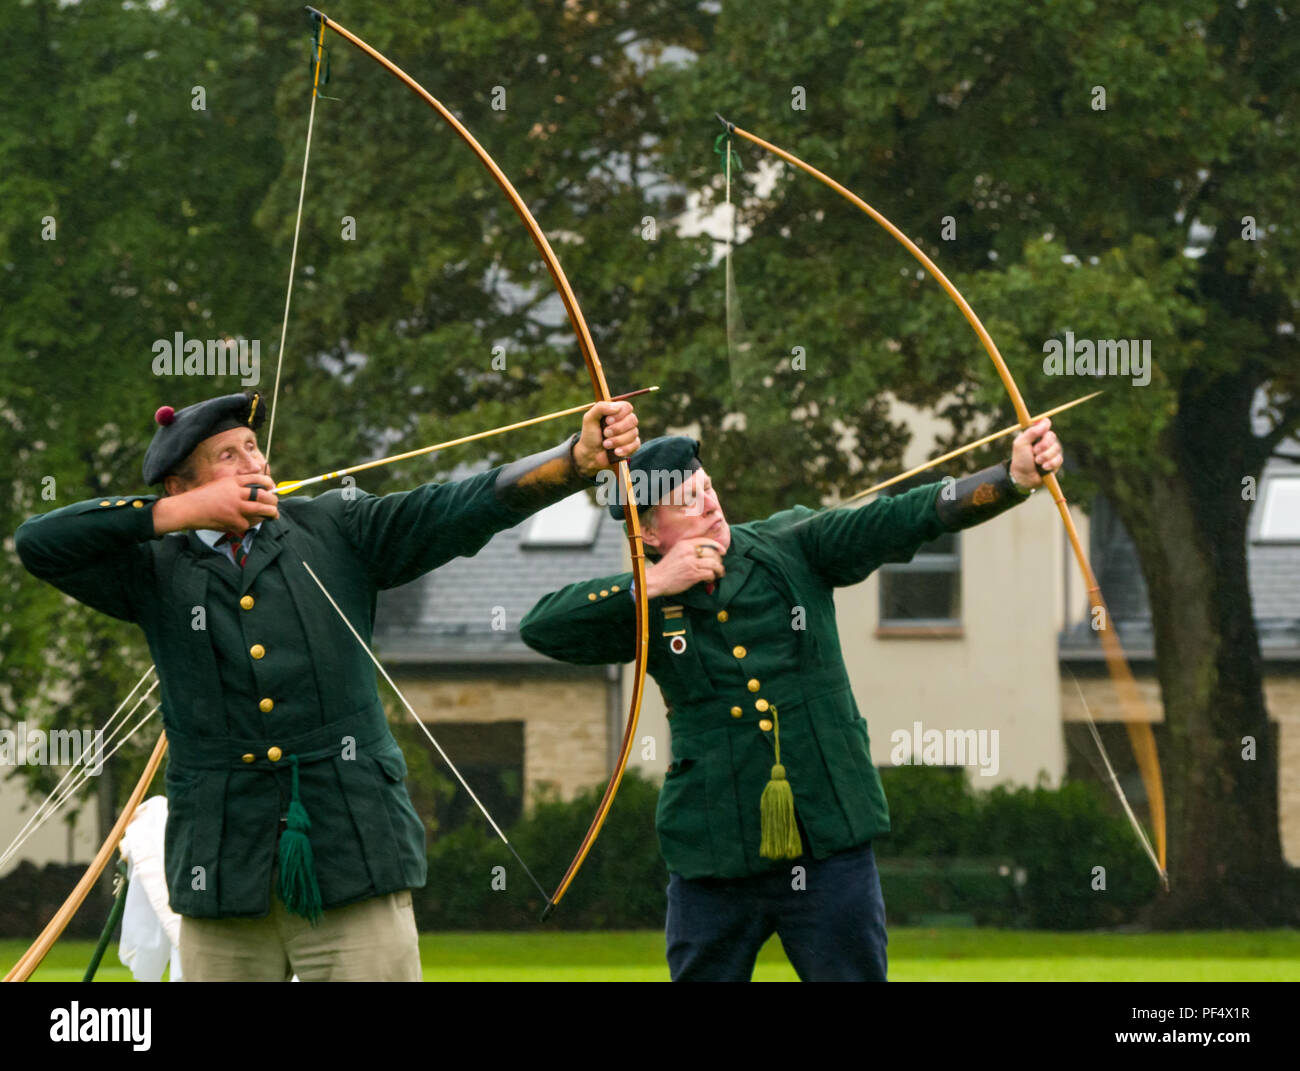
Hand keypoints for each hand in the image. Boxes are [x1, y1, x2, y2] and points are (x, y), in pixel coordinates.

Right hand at [152, 474, 278, 535]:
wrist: (185, 510)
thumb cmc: (199, 498)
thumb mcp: (218, 486)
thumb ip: (234, 489)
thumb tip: (254, 495)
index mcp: (231, 482)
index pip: (256, 479)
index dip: (268, 483)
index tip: (272, 487)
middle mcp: (236, 493)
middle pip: (263, 495)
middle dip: (273, 500)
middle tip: (275, 504)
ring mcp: (236, 507)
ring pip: (261, 510)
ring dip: (270, 513)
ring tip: (274, 515)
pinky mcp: (233, 521)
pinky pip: (248, 524)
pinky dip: (249, 525)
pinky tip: (249, 524)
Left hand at [573, 400, 639, 477]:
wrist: (590, 454)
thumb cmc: (590, 434)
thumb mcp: (590, 418)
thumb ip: (601, 407)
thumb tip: (617, 408)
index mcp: (617, 411)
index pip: (627, 407)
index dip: (619, 414)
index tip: (607, 421)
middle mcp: (626, 421)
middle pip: (633, 419)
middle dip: (618, 429)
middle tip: (605, 433)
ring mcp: (631, 433)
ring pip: (633, 433)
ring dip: (617, 440)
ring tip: (606, 444)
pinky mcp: (633, 445)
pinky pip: (635, 445)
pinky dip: (624, 449)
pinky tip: (615, 452)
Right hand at [645, 538, 725, 598]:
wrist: (655, 580)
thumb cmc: (666, 569)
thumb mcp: (676, 553)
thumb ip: (688, 550)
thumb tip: (705, 554)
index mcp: (684, 544)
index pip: (705, 541)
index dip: (717, 546)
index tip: (723, 552)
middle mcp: (689, 551)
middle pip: (712, 552)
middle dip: (719, 560)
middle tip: (719, 566)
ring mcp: (691, 563)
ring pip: (714, 563)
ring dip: (719, 570)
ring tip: (718, 574)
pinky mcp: (693, 574)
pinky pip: (710, 573)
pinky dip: (712, 577)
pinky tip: (709, 580)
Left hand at [1009, 418, 1062, 489]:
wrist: (1024, 477)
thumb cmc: (1020, 459)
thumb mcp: (1021, 444)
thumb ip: (1032, 432)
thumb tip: (1046, 421)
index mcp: (1036, 434)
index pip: (1045, 423)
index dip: (1044, 426)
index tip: (1041, 431)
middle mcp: (1045, 440)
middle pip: (1052, 436)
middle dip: (1043, 445)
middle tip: (1034, 452)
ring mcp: (1052, 450)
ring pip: (1056, 448)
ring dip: (1044, 456)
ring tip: (1037, 462)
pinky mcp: (1056, 461)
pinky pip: (1059, 459)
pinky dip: (1050, 464)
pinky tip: (1043, 468)